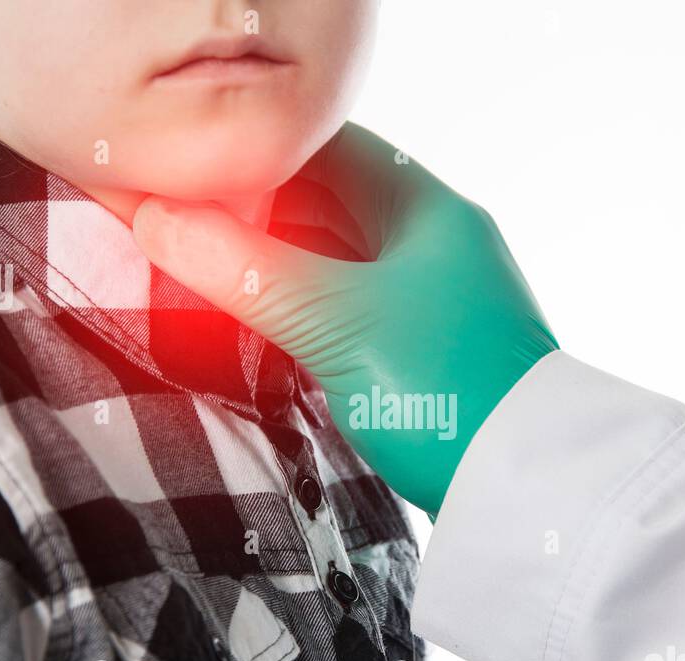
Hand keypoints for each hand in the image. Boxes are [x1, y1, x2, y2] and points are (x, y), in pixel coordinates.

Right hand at [133, 122, 557, 515]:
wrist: (526, 491)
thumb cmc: (446, 392)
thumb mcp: (337, 322)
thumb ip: (246, 270)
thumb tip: (159, 218)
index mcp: (429, 209)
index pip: (329, 146)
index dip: (254, 152)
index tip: (186, 168)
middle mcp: (436, 243)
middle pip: (330, 203)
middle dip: (256, 213)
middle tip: (178, 222)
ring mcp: (434, 301)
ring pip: (337, 261)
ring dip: (275, 266)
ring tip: (201, 271)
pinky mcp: (426, 354)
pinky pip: (349, 312)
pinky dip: (302, 311)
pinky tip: (258, 323)